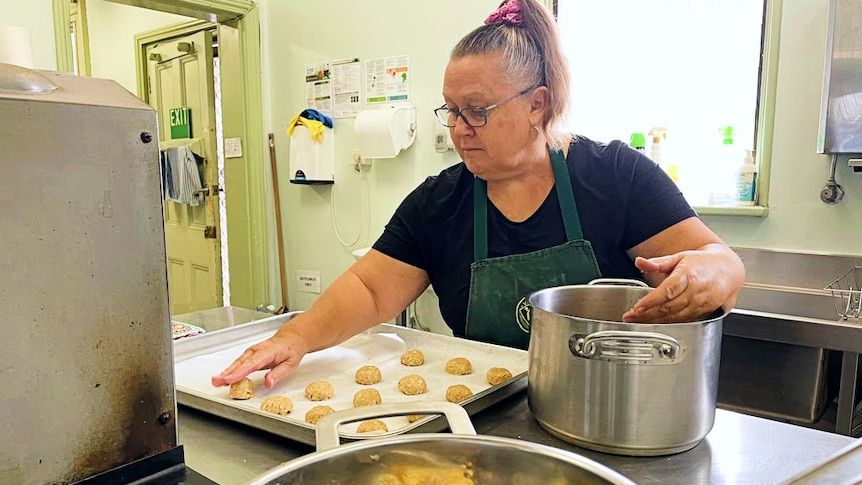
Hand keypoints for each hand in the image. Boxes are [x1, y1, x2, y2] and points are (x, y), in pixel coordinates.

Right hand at [211, 328, 308, 388]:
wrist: (291, 338)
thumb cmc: (291, 351)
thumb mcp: (290, 364)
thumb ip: (278, 374)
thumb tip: (268, 383)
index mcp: (268, 352)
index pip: (252, 364)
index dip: (240, 372)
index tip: (230, 379)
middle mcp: (257, 350)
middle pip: (240, 363)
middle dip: (228, 373)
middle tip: (216, 382)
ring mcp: (252, 352)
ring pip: (237, 362)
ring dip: (226, 372)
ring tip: (216, 381)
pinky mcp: (249, 355)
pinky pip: (238, 363)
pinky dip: (230, 370)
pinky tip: (223, 378)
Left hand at [621, 249, 741, 322]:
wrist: (729, 269)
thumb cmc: (702, 263)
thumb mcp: (679, 257)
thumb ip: (658, 263)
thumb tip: (640, 262)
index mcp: (688, 275)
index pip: (667, 290)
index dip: (651, 301)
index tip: (637, 307)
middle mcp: (696, 291)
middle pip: (669, 306)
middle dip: (647, 314)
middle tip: (630, 317)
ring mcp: (701, 303)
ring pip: (675, 316)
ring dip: (655, 321)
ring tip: (638, 321)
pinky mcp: (704, 312)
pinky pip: (684, 320)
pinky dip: (668, 323)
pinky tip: (655, 323)